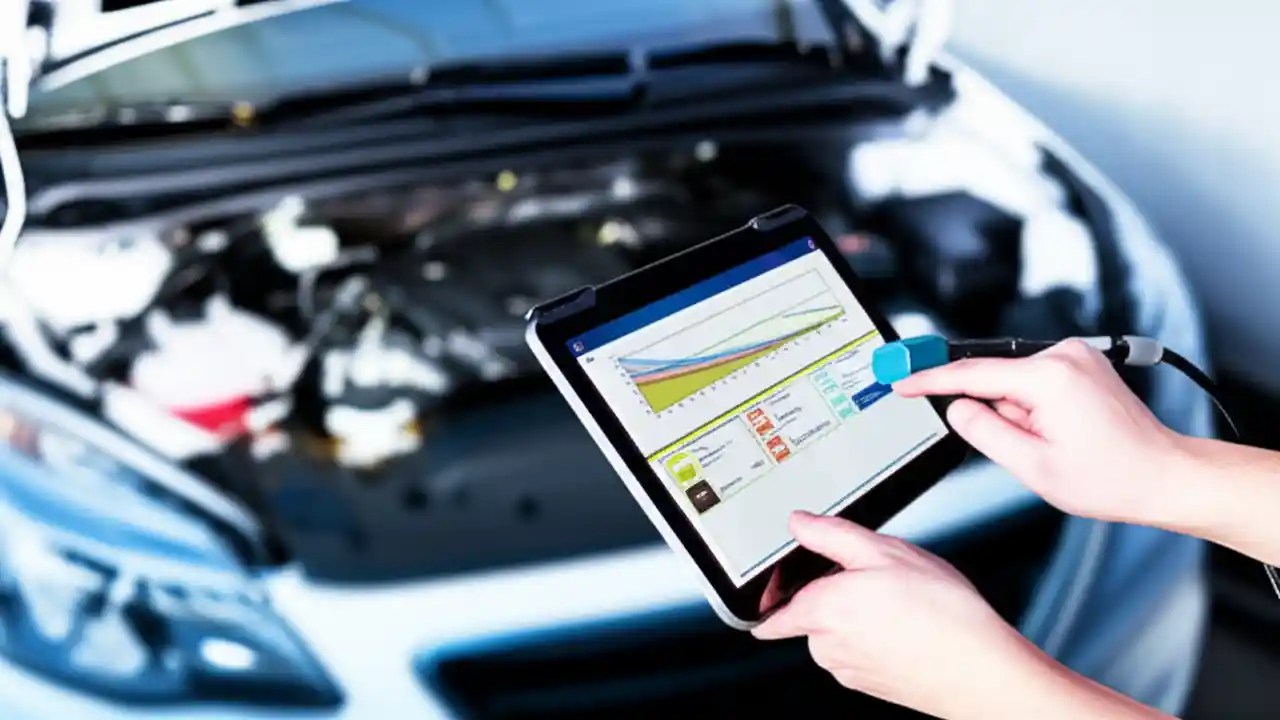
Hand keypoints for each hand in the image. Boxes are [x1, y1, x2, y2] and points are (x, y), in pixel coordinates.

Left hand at [753, 512, 1172, 719]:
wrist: (982, 671)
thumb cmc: (942, 613)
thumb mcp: (886, 550)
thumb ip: (831, 534)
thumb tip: (799, 523)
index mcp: (822, 609)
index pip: (773, 611)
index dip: (771, 593)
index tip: (773, 585)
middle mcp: (827, 645)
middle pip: (811, 614)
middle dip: (834, 593)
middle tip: (875, 576)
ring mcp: (850, 669)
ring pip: (837, 633)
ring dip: (858, 615)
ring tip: (902, 601)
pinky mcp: (872, 685)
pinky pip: (861, 652)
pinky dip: (877, 637)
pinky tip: (910, 625)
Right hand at [893, 339, 1183, 524]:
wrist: (1164, 476)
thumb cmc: (1112, 478)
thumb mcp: (1033, 467)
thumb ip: (983, 432)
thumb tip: (957, 408)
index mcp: (1049, 377)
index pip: (971, 373)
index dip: (928, 380)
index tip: (900, 381)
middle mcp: (1063, 356)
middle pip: (994, 380)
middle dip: (998, 417)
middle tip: (1028, 451)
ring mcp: (1075, 357)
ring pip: (1013, 385)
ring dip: (1019, 417)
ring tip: (1057, 447)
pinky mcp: (1080, 365)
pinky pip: (1033, 384)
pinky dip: (1032, 410)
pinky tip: (1061, 435)